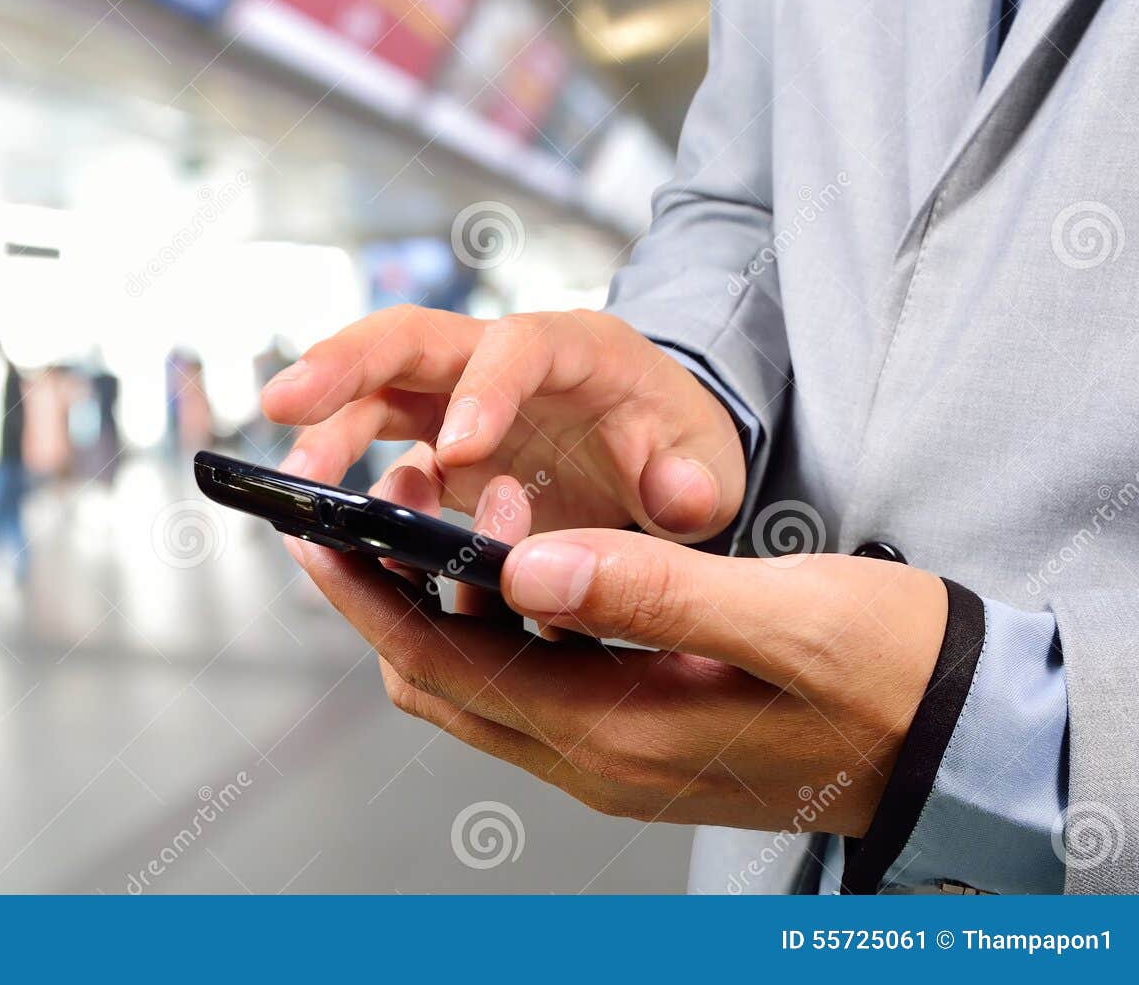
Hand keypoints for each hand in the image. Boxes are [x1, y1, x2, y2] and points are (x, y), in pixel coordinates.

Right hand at [262, 306, 745, 540]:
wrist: (658, 456)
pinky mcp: (436, 451)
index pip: (517, 348)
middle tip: (285, 399)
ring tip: (295, 487)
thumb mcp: (707, 467)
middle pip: (410, 340)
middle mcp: (501, 364)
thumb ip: (695, 482)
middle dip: (343, 364)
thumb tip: (673, 500)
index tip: (457, 453)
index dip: (483, 392)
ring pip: (378, 398)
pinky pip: (385, 462)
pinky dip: (357, 494)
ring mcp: (459, 405)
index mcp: (574, 349)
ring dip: (329, 434)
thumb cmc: (678, 447)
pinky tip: (340, 534)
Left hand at [292, 464, 948, 836]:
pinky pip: (521, 687)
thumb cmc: (888, 674)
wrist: (956, 736)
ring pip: (474, 689)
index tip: (320, 531)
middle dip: (378, 603)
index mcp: (619, 733)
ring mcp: (610, 755)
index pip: (451, 669)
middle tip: (339, 519)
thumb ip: (653, 591)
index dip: (374, 600)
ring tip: (404, 529)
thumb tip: (530, 560)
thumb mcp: (784, 618)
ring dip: (427, 613)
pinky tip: (489, 568)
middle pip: (440, 686)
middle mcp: (596, 757)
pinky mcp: (630, 735)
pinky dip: (484, 629)